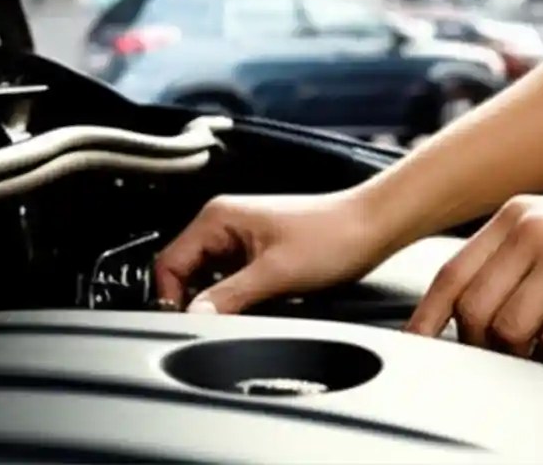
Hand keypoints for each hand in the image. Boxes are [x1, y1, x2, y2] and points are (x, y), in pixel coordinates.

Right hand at [154, 190, 391, 313]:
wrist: (372, 226)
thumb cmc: (333, 234)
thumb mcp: (275, 273)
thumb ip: (229, 297)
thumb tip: (194, 317)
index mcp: (218, 217)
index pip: (170, 262)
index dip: (170, 296)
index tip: (183, 323)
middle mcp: (224, 223)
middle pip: (184, 272)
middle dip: (191, 301)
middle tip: (209, 325)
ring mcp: (240, 239)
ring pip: (206, 279)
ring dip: (214, 301)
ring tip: (235, 315)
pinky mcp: (256, 253)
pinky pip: (228, 281)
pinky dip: (232, 298)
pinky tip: (249, 307)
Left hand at [404, 192, 542, 357]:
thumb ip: (520, 256)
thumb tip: (478, 309)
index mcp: (518, 214)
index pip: (451, 272)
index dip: (427, 316)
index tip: (417, 344)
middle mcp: (534, 228)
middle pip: (472, 306)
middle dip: (478, 345)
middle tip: (499, 357)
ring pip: (507, 328)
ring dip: (518, 354)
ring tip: (540, 352)